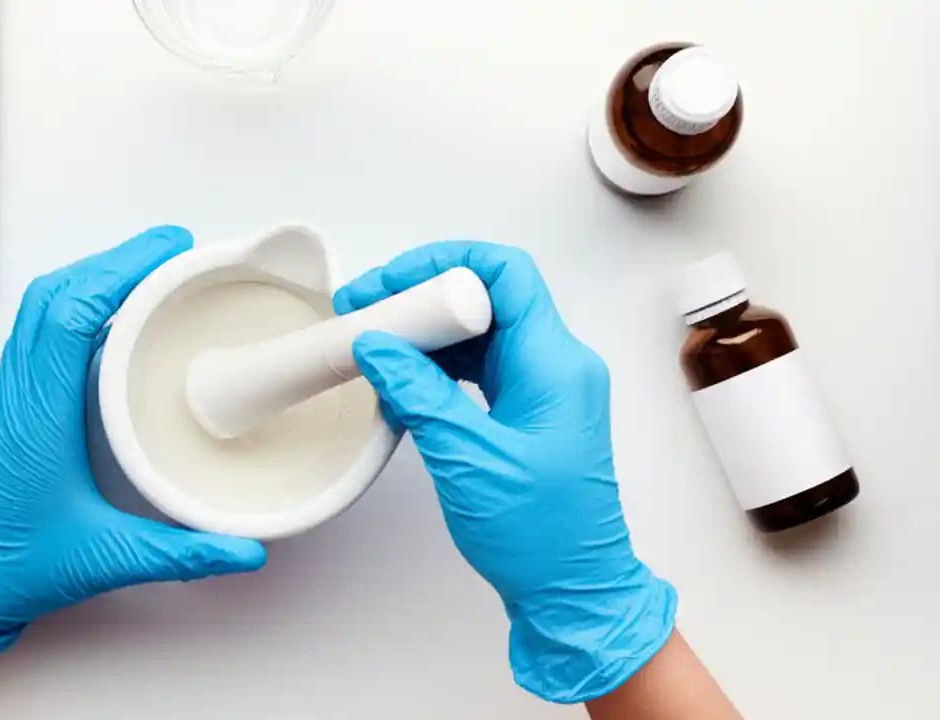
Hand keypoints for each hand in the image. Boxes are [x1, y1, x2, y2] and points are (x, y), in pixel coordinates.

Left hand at [0, 227, 266, 653]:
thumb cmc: (2, 566)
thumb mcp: (102, 560)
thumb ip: (179, 555)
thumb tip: (241, 549)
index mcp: (37, 414)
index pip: (71, 312)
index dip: (121, 268)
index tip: (169, 250)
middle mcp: (19, 391)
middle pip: (57, 293)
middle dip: (116, 259)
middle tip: (172, 252)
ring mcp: (11, 393)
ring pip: (45, 307)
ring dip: (95, 277)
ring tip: (150, 275)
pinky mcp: (14, 403)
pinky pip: (42, 332)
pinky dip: (80, 307)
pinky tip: (115, 322)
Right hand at [336, 241, 675, 702]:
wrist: (572, 594)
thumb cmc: (542, 538)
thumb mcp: (467, 460)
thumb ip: (418, 395)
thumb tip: (377, 346)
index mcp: (554, 366)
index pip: (505, 274)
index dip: (443, 263)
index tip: (391, 283)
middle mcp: (556, 367)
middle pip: (487, 297)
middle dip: (422, 298)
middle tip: (368, 311)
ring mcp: (543, 389)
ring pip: (479, 331)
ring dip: (425, 334)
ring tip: (374, 345)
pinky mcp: (528, 411)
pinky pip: (479, 366)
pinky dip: (437, 367)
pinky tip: (400, 384)